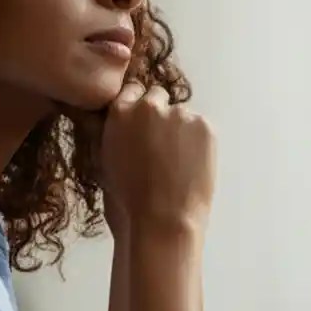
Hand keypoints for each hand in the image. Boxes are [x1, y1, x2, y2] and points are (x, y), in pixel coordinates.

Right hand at [99, 81, 216, 237]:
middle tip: (163, 144)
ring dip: (180, 129)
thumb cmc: (128, 200)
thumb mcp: (106, 160)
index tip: (143, 123)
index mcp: (120, 112)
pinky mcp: (204, 126)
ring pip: (182, 114)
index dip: (138, 107)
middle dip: (160, 114)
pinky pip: (201, 127)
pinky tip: (192, 164)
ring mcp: (179, 114)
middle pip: (158, 97)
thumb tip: (121, 123)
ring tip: (178, 162)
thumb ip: (113, 133)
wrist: (163, 219)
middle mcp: (149, 106)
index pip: (132, 91)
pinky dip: (199, 141)